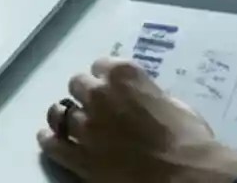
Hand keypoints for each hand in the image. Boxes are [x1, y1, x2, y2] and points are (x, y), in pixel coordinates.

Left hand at [37, 57, 236, 182]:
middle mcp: (99, 95)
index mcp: (124, 76)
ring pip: (60, 111)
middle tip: (94, 103)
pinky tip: (48, 138)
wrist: (184, 176)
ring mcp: (85, 127)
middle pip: (78, 83)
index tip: (110, 82)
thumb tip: (142, 98)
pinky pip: (53, 144)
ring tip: (68, 119)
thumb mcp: (174, 103)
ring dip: (65, 113)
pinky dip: (49, 140)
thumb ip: (148, 94)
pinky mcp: (78, 157)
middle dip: (86, 91)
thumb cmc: (188, 139)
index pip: (102, 64)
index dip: (106, 74)